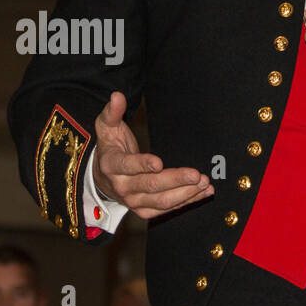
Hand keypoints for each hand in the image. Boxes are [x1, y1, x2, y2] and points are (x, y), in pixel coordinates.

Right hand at [92, 92, 213, 219]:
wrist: (101, 177)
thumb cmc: (110, 148)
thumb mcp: (107, 127)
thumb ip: (113, 111)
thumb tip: (117, 95)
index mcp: (111, 165)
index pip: (127, 166)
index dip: (142, 165)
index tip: (159, 163)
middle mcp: (121, 186)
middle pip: (150, 185)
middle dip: (175, 180)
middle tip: (195, 174)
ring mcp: (133, 201)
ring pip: (161, 201)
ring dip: (185, 193)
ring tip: (203, 183)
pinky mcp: (143, 210)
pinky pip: (166, 209)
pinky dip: (186, 202)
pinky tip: (202, 193)